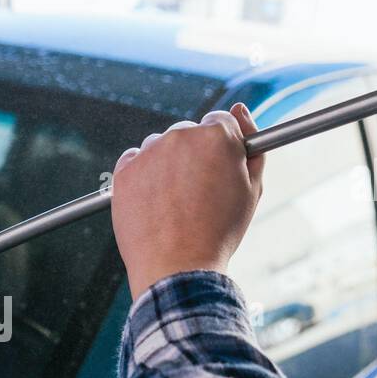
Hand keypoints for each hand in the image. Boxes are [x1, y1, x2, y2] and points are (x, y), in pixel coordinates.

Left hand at [111, 103, 265, 298]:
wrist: (178, 267)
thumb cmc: (219, 231)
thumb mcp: (252, 189)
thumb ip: (251, 144)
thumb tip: (240, 110)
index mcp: (216, 136)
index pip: (220, 121)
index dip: (222, 147)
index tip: (218, 168)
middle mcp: (180, 136)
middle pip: (188, 133)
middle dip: (194, 155)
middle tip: (197, 192)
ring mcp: (149, 153)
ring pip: (159, 146)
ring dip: (166, 164)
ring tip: (174, 203)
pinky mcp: (124, 171)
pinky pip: (134, 160)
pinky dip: (142, 175)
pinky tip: (154, 201)